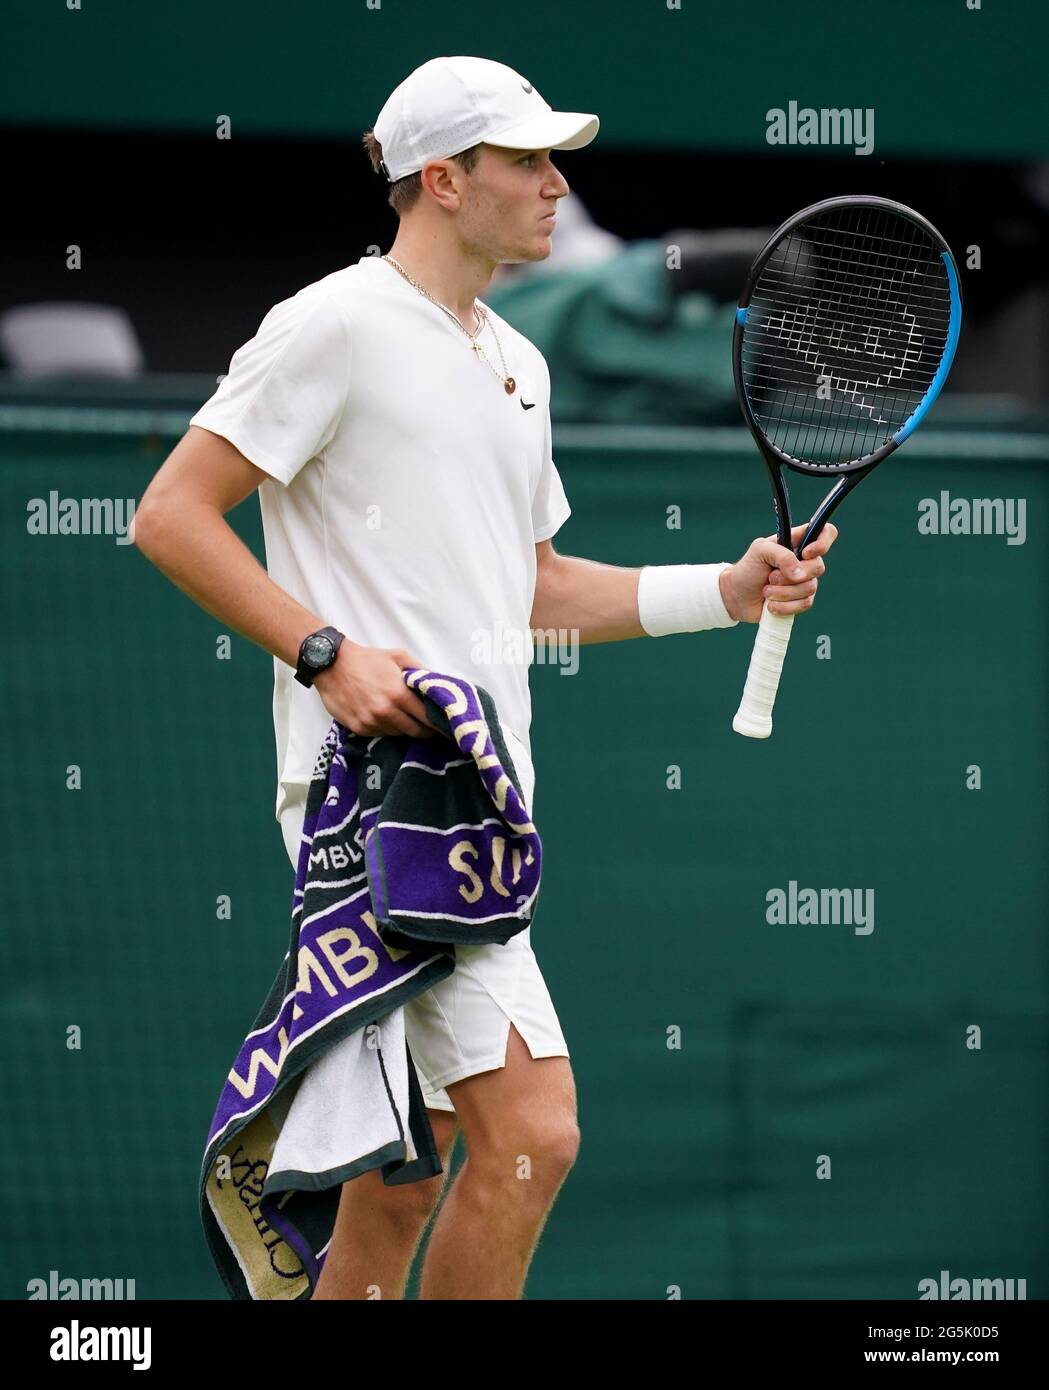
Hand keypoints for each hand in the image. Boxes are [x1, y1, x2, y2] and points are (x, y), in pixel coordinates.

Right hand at [312, 642, 436, 737]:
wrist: (331, 665)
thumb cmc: (368, 659)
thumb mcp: (398, 656)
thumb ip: (421, 670)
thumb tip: (440, 684)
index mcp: (399, 694)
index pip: (427, 718)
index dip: (439, 724)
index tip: (446, 725)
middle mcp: (386, 712)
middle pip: (415, 732)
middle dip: (426, 731)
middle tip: (431, 727)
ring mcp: (371, 722)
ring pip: (398, 734)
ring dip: (404, 728)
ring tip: (404, 717)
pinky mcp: (359, 729)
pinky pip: (380, 734)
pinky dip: (386, 728)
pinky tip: (385, 717)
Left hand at [719, 522, 837, 623]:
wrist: (736, 596)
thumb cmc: (747, 569)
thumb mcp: (759, 551)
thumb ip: (781, 555)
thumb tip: (799, 574)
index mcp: (797, 542)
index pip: (825, 532)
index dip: (822, 542)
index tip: (805, 554)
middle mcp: (804, 561)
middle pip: (819, 566)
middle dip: (790, 576)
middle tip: (770, 577)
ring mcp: (804, 581)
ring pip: (810, 588)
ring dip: (783, 593)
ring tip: (766, 591)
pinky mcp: (800, 600)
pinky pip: (805, 604)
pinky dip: (785, 606)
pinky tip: (771, 605)